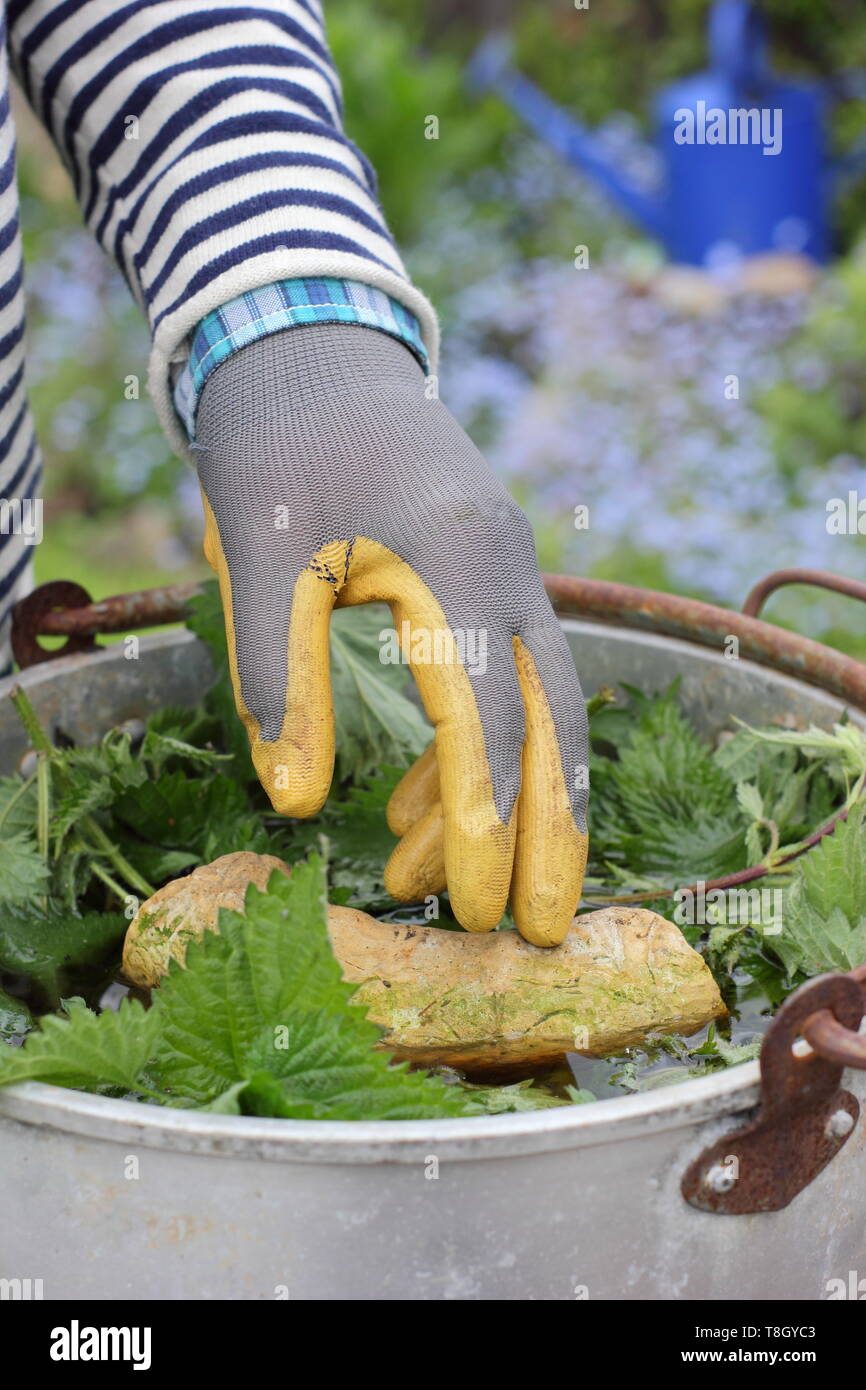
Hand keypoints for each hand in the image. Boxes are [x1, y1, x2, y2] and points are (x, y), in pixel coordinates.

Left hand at [192, 324, 587, 945]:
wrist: (305, 342)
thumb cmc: (275, 442)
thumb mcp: (259, 557)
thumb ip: (279, 678)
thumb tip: (295, 805)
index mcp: (454, 563)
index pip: (488, 717)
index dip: (486, 820)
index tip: (481, 907)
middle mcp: (507, 568)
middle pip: (553, 720)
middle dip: (551, 832)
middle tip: (538, 930)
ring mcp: (509, 566)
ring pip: (538, 705)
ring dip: (506, 798)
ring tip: (436, 878)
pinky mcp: (487, 571)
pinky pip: (504, 676)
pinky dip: (472, 747)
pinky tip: (412, 802)